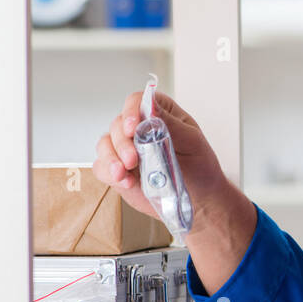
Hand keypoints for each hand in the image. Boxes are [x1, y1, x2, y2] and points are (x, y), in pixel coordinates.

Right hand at [93, 88, 228, 221]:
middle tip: (133, 160)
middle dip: (122, 143)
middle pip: (118, 125)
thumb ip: (171, 124)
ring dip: (112, 159)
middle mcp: (139, 129)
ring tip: (123, 174)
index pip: (137, 102)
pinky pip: (103, 167)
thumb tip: (152, 107)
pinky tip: (125, 181)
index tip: (132, 128)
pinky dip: (110, 174)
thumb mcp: (192, 142)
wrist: (199, 199)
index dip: (131, 112)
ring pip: (105, 145)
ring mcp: (126, 149)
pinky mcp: (119, 169)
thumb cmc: (200, 167)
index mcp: (159, 114)